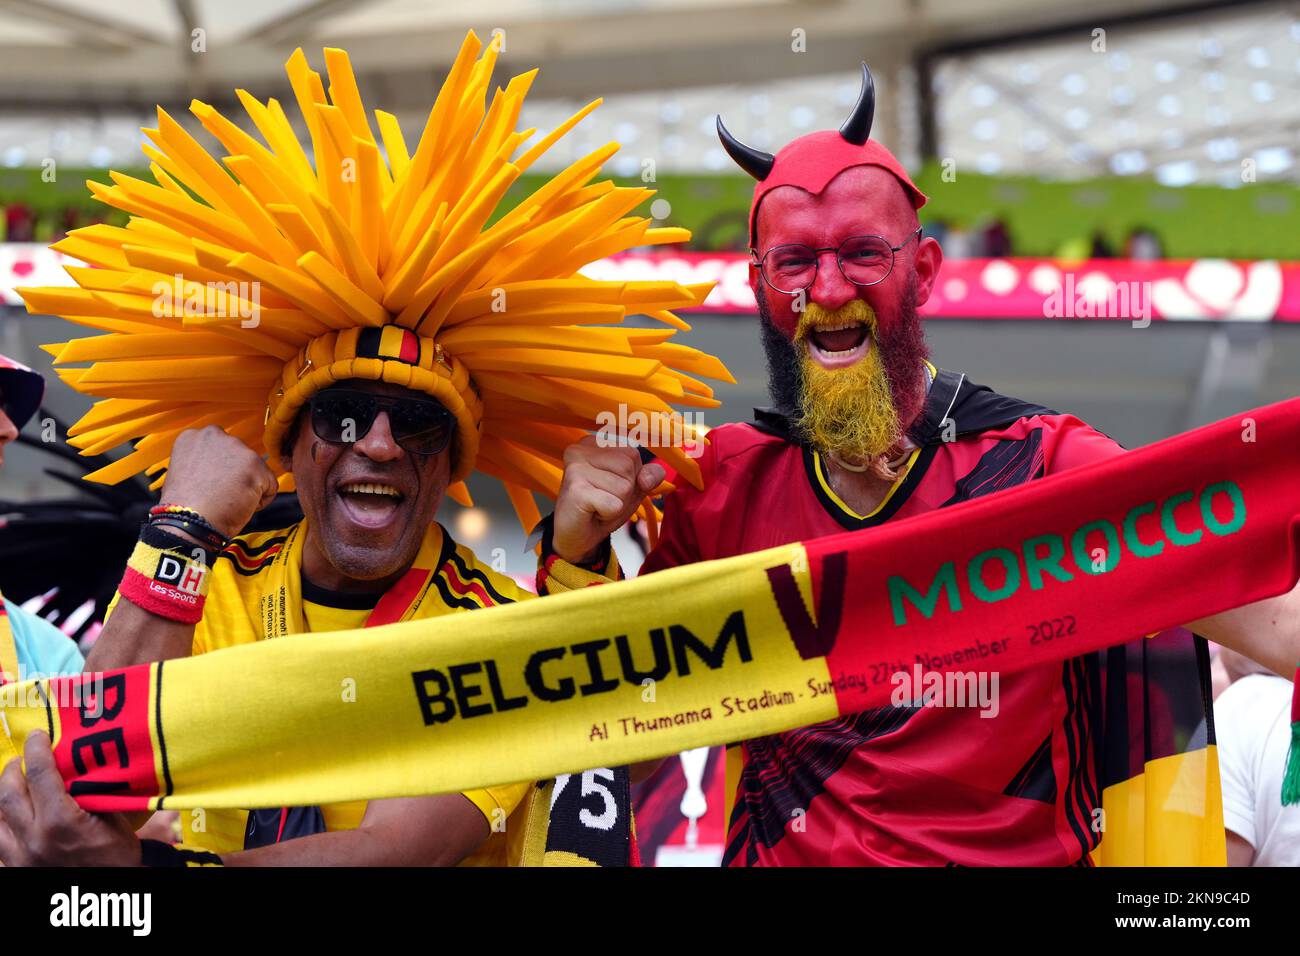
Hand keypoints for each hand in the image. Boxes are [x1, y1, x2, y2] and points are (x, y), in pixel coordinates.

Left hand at [0, 731, 141, 865]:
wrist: (108, 897)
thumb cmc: (118, 859)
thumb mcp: (113, 821)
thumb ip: (92, 795)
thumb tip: (81, 767)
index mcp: (60, 821)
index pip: (38, 773)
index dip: (36, 749)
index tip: (38, 735)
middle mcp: (33, 838)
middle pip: (8, 793)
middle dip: (12, 769)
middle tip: (23, 757)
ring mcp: (20, 857)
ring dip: (2, 796)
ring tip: (13, 785)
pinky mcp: (15, 869)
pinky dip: (2, 823)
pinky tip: (12, 816)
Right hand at [160, 426, 278, 537]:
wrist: (189, 523)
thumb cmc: (187, 509)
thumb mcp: (187, 473)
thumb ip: (206, 462)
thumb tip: (224, 468)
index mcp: (194, 436)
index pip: (222, 450)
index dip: (219, 473)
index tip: (207, 486)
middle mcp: (214, 434)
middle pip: (241, 458)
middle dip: (236, 477)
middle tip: (218, 495)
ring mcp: (236, 447)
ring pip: (256, 471)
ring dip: (247, 489)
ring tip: (225, 501)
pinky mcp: (255, 463)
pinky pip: (270, 486)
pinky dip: (259, 501)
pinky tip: (238, 506)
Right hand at [553, 436, 664, 564]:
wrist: (573, 536)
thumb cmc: (600, 507)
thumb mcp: (631, 488)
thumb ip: (648, 476)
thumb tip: (652, 475)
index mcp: (593, 443)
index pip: (633, 454)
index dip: (630, 478)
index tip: (608, 487)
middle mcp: (581, 449)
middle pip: (629, 467)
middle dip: (625, 491)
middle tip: (603, 499)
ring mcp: (576, 468)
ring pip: (624, 487)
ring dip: (617, 504)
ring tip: (597, 506)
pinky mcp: (576, 489)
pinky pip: (614, 504)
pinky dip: (608, 515)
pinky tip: (591, 513)